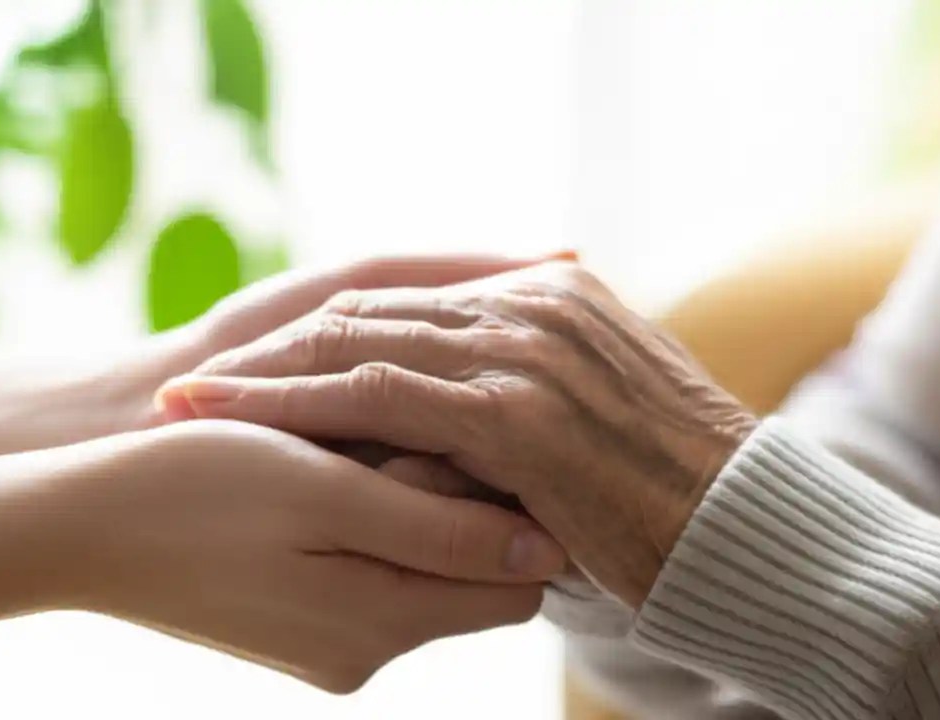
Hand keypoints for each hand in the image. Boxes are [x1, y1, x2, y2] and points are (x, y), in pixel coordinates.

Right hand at [47, 420, 564, 692]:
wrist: (73, 526)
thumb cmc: (193, 489)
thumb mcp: (324, 491)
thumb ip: (440, 527)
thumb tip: (550, 551)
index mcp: (379, 624)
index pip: (514, 584)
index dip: (504, 505)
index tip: (452, 442)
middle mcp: (363, 653)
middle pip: (466, 573)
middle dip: (449, 498)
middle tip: (381, 439)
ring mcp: (326, 644)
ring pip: (415, 564)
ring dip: (400, 500)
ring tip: (336, 449)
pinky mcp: (296, 624)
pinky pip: (366, 568)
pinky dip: (360, 518)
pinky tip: (312, 474)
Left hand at [153, 262, 756, 607]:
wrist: (747, 531)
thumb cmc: (674, 492)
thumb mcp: (602, 415)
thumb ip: (540, 387)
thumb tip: (476, 418)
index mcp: (551, 295)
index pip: (408, 304)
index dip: (328, 332)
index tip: (264, 359)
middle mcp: (530, 304)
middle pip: (368, 312)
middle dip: (279, 347)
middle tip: (202, 373)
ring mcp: (520, 350)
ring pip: (357, 344)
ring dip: (266, 372)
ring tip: (192, 395)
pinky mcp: (510, 409)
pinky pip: (374, 396)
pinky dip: (296, 405)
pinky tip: (235, 421)